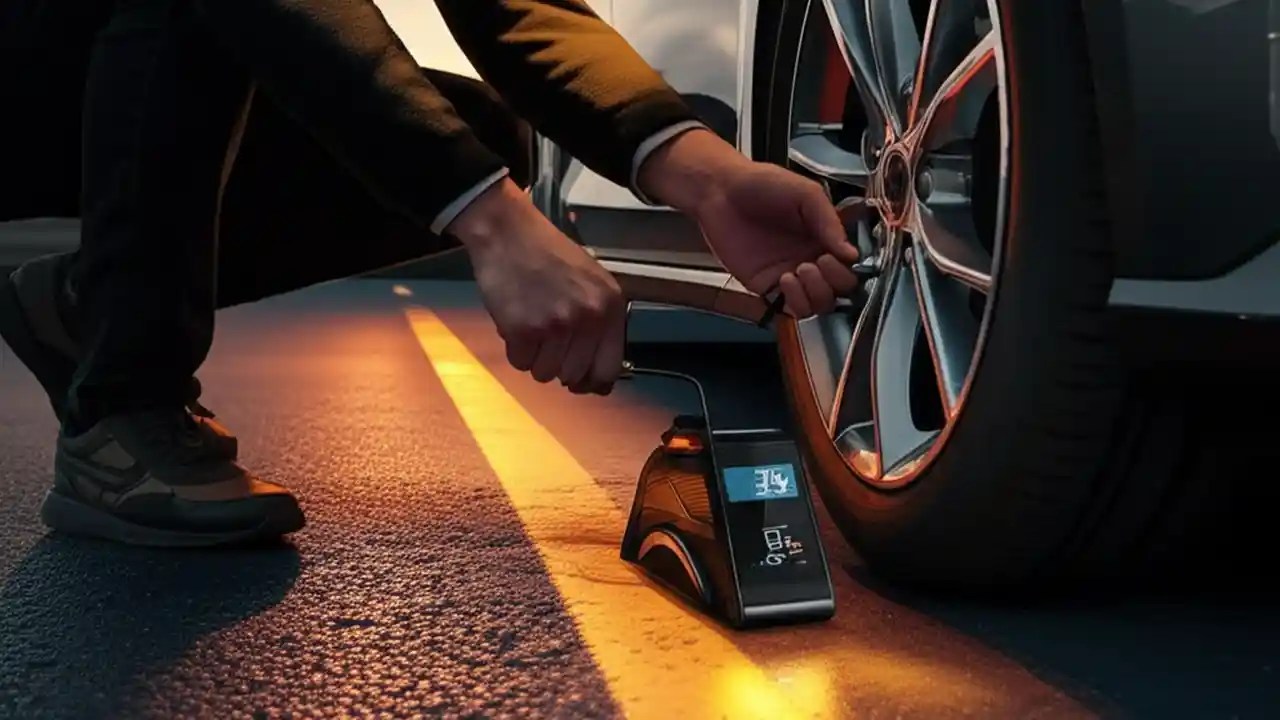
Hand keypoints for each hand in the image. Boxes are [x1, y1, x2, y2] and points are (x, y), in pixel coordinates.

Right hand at [448, 178, 626, 393]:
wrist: (509, 232)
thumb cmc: (549, 256)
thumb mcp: (592, 283)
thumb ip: (600, 325)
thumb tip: (598, 380)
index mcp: (610, 307)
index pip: (609, 368)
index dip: (591, 379)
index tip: (579, 379)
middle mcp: (589, 318)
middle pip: (574, 375)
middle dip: (557, 364)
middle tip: (546, 339)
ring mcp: (556, 324)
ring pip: (545, 374)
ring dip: (534, 357)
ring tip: (531, 325)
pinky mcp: (524, 329)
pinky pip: (520, 363)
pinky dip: (515, 349)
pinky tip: (515, 322)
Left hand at [638, 129, 860, 316]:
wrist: (722, 191)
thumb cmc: (762, 184)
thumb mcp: (806, 194)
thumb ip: (830, 222)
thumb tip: (851, 253)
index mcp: (824, 237)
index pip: (849, 266)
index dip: (847, 268)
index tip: (836, 256)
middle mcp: (810, 258)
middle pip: (838, 290)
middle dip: (834, 282)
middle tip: (819, 262)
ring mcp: (789, 274)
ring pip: (817, 304)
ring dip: (816, 294)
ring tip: (801, 270)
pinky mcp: (766, 285)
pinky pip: (789, 307)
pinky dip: (795, 301)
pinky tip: (786, 279)